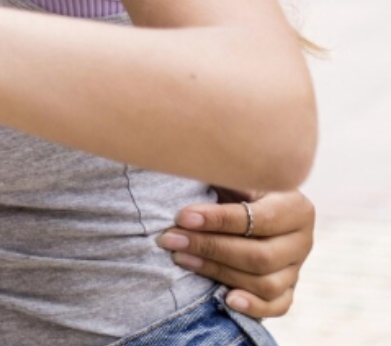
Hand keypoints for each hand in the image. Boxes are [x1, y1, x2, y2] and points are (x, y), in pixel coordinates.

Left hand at [158, 188, 314, 317]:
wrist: (244, 205)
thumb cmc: (232, 184)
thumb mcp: (233, 173)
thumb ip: (224, 173)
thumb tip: (188, 165)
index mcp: (296, 207)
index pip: (260, 220)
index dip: (219, 220)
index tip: (181, 216)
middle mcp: (302, 241)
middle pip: (261, 257)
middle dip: (210, 248)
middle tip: (170, 239)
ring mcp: (296, 268)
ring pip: (266, 283)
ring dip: (218, 272)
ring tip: (180, 258)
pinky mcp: (287, 289)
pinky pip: (278, 306)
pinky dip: (254, 307)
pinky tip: (227, 299)